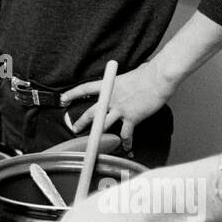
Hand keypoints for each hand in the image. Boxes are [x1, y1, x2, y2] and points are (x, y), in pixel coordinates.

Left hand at [60, 60, 174, 147]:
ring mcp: (121, 109)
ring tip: (94, 143)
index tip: (63, 98)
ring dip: (98, 135)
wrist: (158, 79)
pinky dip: (126, 142)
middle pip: (91, 112)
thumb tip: (127, 83)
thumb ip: (123, 82)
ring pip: (104, 125)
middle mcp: (112, 98)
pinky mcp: (132, 117)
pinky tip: (126, 147)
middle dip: (81, 122)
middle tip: (74, 128)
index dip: (72, 94)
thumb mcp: (129, 75)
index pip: (85, 88)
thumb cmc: (148, 73)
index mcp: (109, 85)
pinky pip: (126, 134)